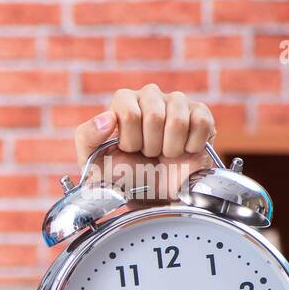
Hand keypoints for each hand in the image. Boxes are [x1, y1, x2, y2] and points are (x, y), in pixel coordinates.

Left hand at [74, 84, 216, 198]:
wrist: (152, 195)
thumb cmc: (122, 176)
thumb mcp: (93, 161)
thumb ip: (87, 136)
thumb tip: (108, 118)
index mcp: (123, 101)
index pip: (129, 114)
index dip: (131, 140)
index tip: (129, 150)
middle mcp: (150, 95)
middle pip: (154, 117)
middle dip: (150, 146)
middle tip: (147, 154)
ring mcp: (177, 102)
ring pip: (177, 122)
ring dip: (170, 148)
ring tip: (163, 153)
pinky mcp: (201, 113)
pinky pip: (200, 124)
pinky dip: (191, 146)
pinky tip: (183, 150)